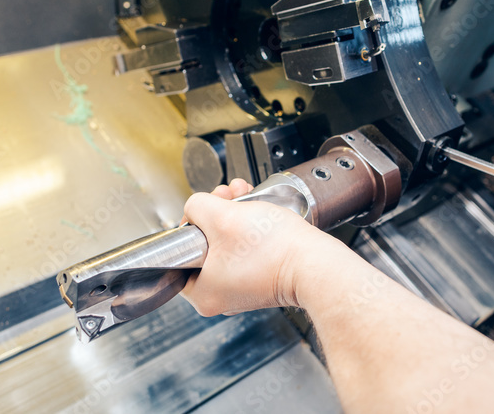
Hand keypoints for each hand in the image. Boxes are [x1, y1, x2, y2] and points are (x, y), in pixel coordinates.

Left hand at [179, 178, 332, 316]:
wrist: (316, 262)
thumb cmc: (274, 249)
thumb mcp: (221, 216)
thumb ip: (196, 206)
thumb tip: (195, 208)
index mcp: (201, 293)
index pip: (178, 252)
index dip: (190, 221)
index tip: (205, 208)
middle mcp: (219, 296)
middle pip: (204, 243)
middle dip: (216, 212)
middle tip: (227, 196)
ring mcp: (240, 288)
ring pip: (225, 242)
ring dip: (233, 214)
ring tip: (244, 197)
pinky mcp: (260, 279)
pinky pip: (244, 249)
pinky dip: (248, 227)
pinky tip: (256, 208)